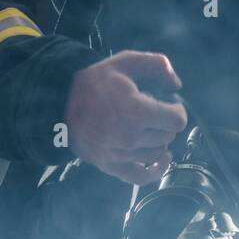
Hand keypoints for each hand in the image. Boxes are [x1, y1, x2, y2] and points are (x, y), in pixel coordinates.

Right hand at [65, 51, 188, 184]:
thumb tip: (176, 85)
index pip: (176, 120)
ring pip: (157, 154)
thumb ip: (158, 65)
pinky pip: (140, 177)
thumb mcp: (127, 61)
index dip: (177, 110)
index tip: (170, 103)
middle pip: (168, 136)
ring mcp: (119, 154)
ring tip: (147, 127)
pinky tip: (161, 159)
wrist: (61, 102)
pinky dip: (155, 171)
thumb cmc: (97, 81)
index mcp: (136, 111)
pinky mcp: (109, 166)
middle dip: (165, 122)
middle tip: (153, 112)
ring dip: (159, 140)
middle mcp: (129, 137)